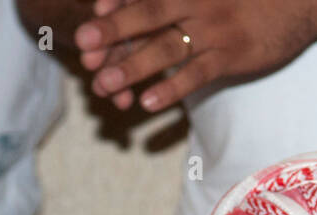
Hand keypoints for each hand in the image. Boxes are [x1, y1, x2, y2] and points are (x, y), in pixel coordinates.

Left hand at [75, 0, 316, 110]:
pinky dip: (171, 88)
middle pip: (147, 16)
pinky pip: (197, 75)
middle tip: (84, 46)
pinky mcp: (233, 56)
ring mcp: (216, 30)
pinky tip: (148, 102)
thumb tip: (135, 6)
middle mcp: (199, 1)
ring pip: (166, 49)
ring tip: (103, 84)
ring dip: (132, 67)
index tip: (93, 12)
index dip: (118, 3)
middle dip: (113, 32)